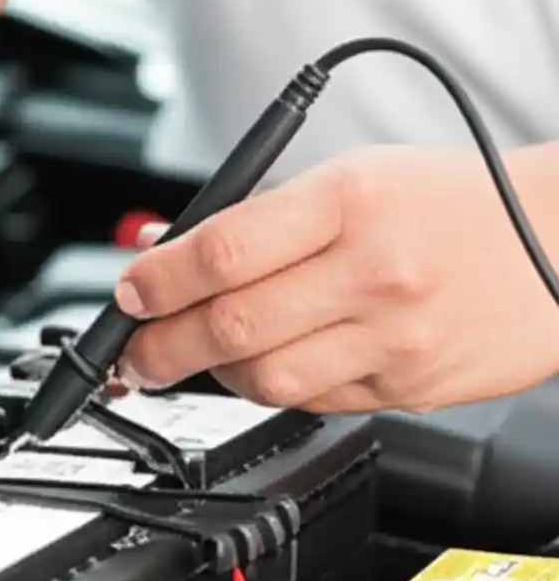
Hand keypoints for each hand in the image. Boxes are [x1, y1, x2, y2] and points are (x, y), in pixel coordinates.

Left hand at [114, 145, 558, 412]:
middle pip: (230, 325)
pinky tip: (266, 365)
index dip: (156, 279)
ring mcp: (396, 337)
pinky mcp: (412, 387)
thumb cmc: (453, 202)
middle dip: (157, 347)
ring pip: (264, 378)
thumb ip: (257, 218)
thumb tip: (165, 253)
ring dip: (209, 374)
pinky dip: (272, 387)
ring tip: (193, 357)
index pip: (222, 248)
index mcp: (350, 200)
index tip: (127, 293)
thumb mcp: (354, 177)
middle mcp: (373, 270)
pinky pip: (312, 402)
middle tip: (130, 353)